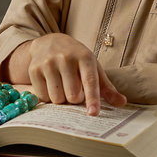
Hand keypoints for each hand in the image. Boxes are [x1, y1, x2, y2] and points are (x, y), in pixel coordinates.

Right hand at [9, 34, 126, 115]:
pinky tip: (51, 84)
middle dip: (75, 99)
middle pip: (72, 96)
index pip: (89, 81)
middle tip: (74, 89)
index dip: (92, 99)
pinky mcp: (34, 69)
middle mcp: (65, 58)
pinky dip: (48, 97)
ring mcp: (48, 63)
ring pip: (57, 98)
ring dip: (61, 99)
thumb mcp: (93, 67)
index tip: (93, 113)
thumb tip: (122, 103)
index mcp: (84, 57)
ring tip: (63, 86)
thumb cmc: (76, 58)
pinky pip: (43, 97)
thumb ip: (106, 87)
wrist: (50, 43)